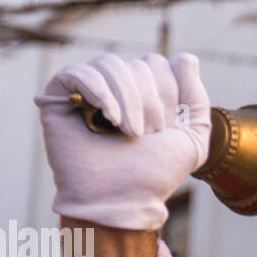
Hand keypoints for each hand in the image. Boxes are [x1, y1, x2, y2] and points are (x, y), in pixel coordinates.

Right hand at [35, 53, 211, 231]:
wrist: (121, 200)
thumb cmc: (154, 175)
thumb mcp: (192, 140)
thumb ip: (197, 100)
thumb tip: (187, 57)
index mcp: (143, 93)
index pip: (158, 64)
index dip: (168, 95)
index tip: (164, 130)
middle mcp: (114, 89)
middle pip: (138, 64)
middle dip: (150, 103)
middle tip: (144, 136)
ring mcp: (85, 92)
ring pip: (111, 64)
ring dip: (128, 99)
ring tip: (128, 132)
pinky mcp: (58, 98)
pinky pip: (78, 71)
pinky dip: (98, 90)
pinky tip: (108, 116)